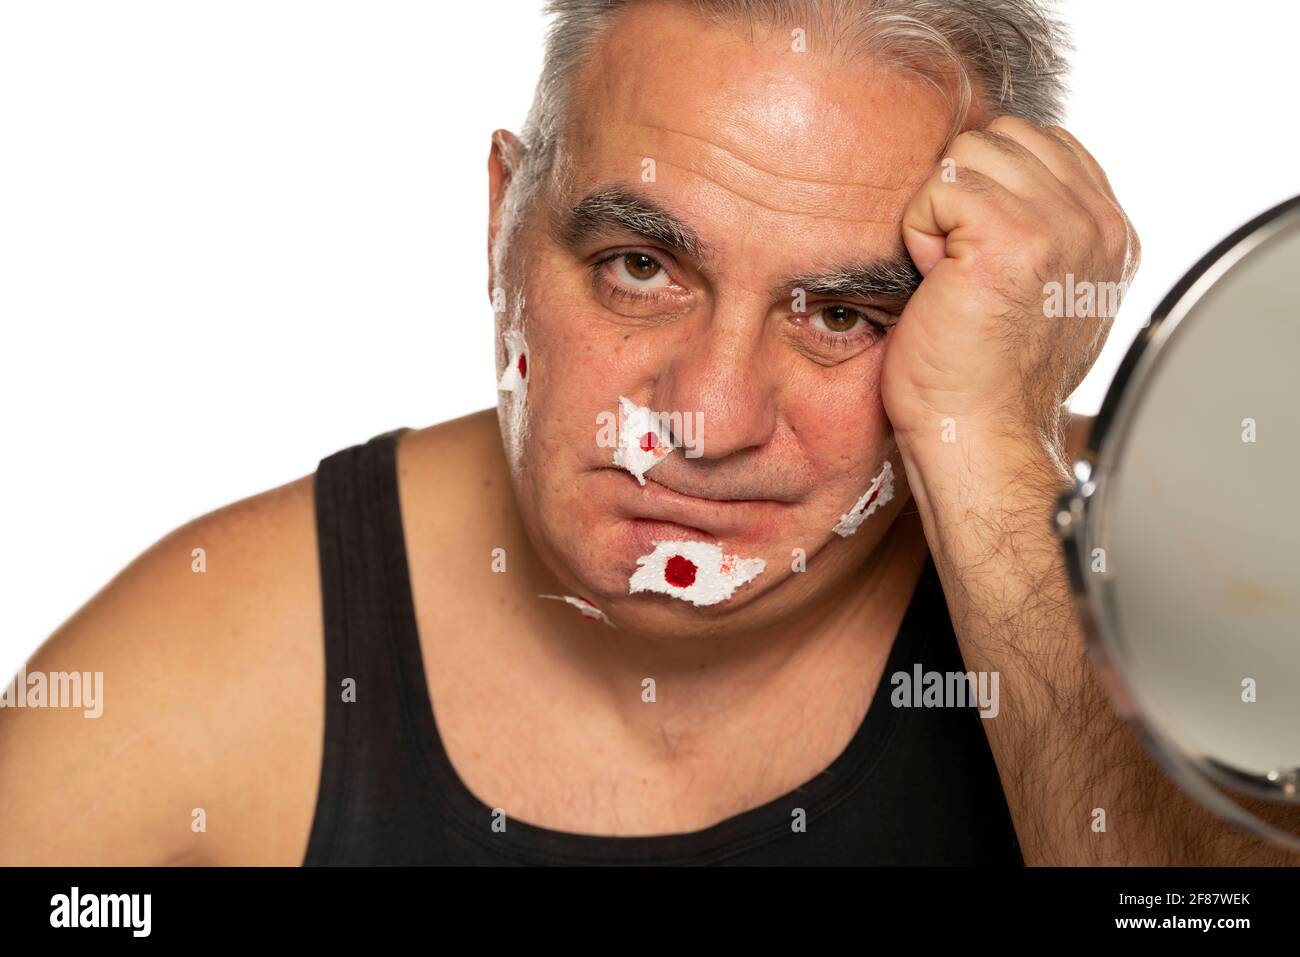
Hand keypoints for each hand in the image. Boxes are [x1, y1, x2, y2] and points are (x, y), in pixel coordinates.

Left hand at [881, 116, 1139, 474]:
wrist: (976, 432)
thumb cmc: (988, 376)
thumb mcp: (1044, 293)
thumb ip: (1050, 230)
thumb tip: (1013, 186)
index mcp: (1111, 232)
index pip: (1046, 144)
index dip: (993, 187)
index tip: (982, 258)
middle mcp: (1097, 223)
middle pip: (1006, 137)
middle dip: (966, 193)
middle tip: (962, 268)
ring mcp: (1059, 225)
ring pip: (972, 152)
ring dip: (941, 212)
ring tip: (951, 275)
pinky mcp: (1009, 235)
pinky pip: (939, 187)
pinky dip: (919, 233)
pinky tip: (937, 282)